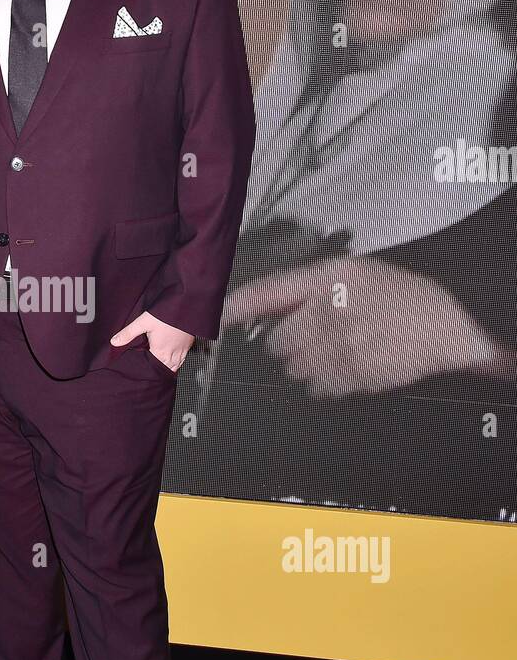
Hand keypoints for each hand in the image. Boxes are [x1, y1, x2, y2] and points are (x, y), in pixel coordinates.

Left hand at [110, 311, 194, 371]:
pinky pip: (184, 358)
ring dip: (169, 368)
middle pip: (166, 369)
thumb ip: (129, 333)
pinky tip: (175, 357)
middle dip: (159, 371)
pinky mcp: (189, 343)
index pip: (154, 368)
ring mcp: (183, 349)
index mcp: (161, 352)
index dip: (148, 370)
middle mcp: (173, 353)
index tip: (144, 370)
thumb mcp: (143, 322)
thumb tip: (114, 342)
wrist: (187, 305)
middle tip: (152, 372)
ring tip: (162, 368)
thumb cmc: (167, 313)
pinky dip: (179, 361)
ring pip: (176, 366)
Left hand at [220, 255, 506, 396]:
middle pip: (278, 341)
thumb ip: (298, 289)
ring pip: (296, 367)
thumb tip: (246, 307)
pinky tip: (346, 365)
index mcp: (331, 277)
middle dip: (287, 342)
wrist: (445, 323)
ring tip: (335, 350)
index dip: (235, 308)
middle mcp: (335, 310)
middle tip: (314, 336)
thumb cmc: (392, 293)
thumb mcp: (349, 273)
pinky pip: (321, 385)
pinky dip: (325, 379)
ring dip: (305, 363)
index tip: (213, 319)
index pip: (267, 292)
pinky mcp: (359, 375)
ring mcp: (347, 346)